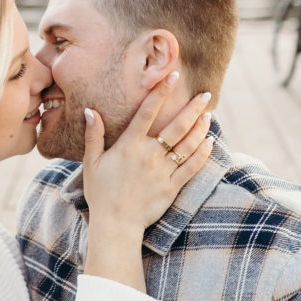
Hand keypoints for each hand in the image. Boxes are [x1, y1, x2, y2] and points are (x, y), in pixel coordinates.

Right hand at [82, 74, 213, 235]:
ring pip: (187, 144)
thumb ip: (93, 136)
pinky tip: (210, 142)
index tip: (173, 75)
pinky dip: (202, 154)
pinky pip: (192, 167)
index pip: (147, 112)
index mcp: (129, 145)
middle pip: (176, 126)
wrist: (115, 224)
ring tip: (209, 115)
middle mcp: (149, 154)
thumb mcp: (92, 163)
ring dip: (201, 128)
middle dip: (192, 108)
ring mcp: (163, 171)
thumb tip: (91, 111)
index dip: (161, 92)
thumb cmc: (101, 193)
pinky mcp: (172, 186)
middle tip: (205, 94)